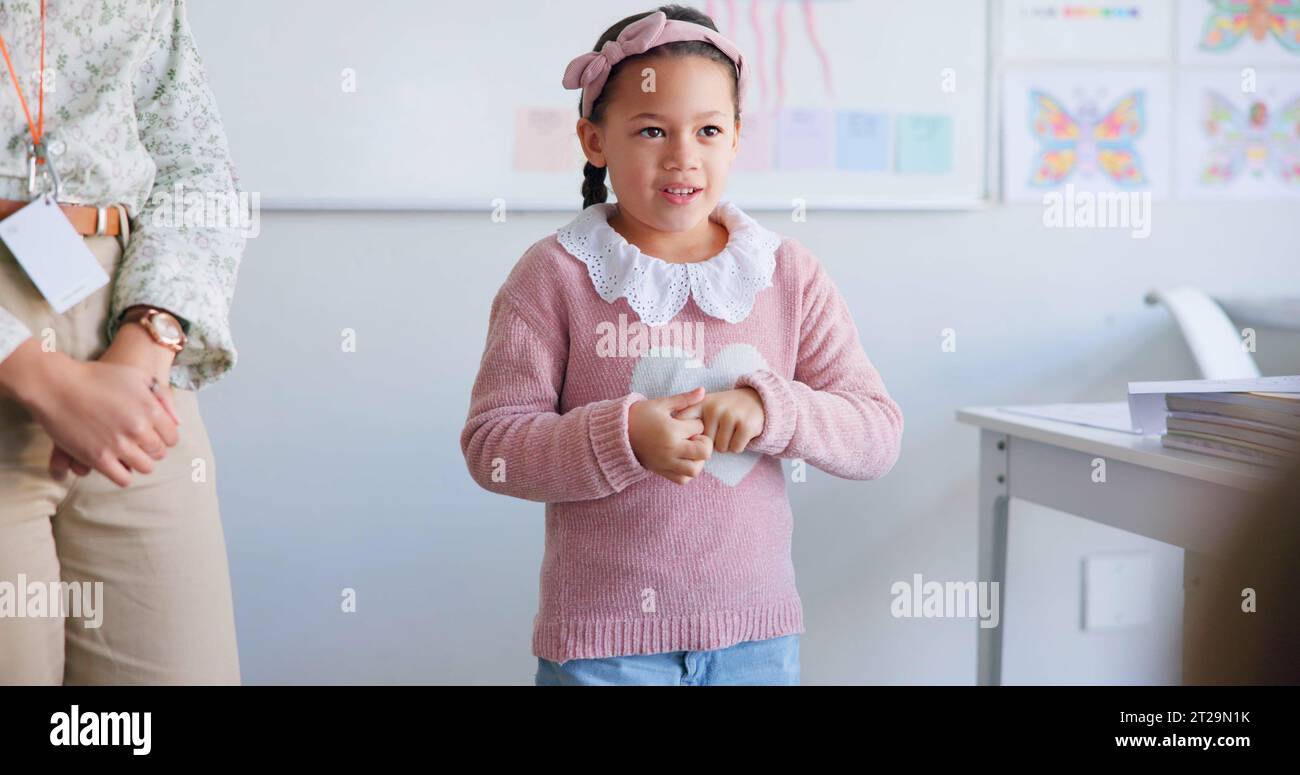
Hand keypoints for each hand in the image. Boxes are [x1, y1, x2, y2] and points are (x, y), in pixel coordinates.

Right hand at [0, 332, 179, 487]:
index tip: (154, 435)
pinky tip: (117, 465)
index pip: (172, 437)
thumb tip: (178, 422)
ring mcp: (118, 445)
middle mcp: (138, 428)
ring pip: (145, 467)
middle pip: (159, 452)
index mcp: (150, 409)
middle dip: (152, 450)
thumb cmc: (97, 377)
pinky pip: (122, 479)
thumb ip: (162, 396)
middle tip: (140, 445)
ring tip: (130, 455)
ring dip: (139, 463)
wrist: (57, 385)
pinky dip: (123, 475)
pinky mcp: (98, 458)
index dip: (165, 437)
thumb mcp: (136, 376)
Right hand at [628, 386, 713, 485]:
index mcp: (671, 430)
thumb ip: (684, 398)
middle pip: (704, 452)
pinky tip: (683, 459)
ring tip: (690, 449)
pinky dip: (687, 472)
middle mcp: (671, 449)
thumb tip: (703, 390)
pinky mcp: (661, 471)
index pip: (699, 427)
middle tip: (694, 437)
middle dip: (704, 443)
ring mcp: (666, 462)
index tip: (686, 420)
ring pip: (695, 470)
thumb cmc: (639, 415)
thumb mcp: (661, 403)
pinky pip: (682, 479)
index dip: (696, 422)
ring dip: (698, 460)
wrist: (617, 433)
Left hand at [672, 387, 764, 452]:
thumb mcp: (705, 406)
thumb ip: (688, 417)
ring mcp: (731, 416)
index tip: (689, 437)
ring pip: (720, 448)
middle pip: (704, 443)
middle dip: (712, 442)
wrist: (756, 400)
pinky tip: (740, 433)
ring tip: (730, 430)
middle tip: (720, 429)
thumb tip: (675, 441)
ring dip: (726, 445)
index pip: (683, 424)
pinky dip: (738, 446)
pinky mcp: (746, 425)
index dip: (686, 436)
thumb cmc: (725, 409)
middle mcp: (715, 408)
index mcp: (701, 403)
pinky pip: (735, 449)